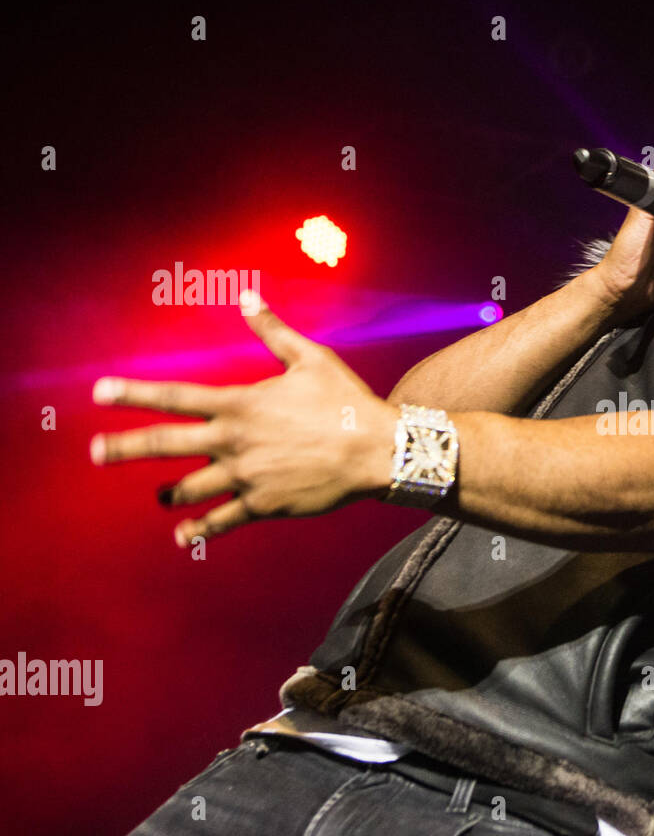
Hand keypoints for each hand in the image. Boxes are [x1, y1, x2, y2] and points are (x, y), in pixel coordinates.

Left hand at [89, 293, 399, 546]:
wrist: (377, 451)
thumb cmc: (346, 401)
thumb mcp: (310, 359)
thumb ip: (273, 332)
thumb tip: (247, 298)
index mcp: (240, 403)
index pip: (174, 396)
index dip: (133, 394)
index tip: (99, 393)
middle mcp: (234, 441)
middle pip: (166, 444)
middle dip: (125, 447)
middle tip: (94, 453)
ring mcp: (246, 476)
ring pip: (190, 487)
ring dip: (169, 493)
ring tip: (158, 497)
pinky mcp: (264, 504)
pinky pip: (223, 520)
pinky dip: (201, 529)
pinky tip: (183, 536)